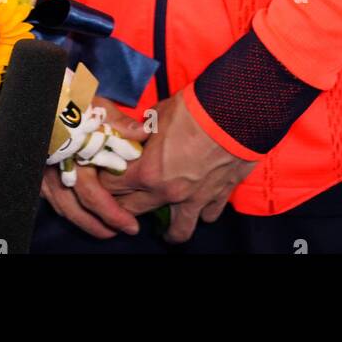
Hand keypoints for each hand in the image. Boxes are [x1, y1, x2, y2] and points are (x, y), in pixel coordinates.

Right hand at [39, 95, 151, 238]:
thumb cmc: (70, 101)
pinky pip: (55, 200)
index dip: (111, 213)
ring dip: (86, 222)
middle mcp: (55, 170)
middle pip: (76, 208)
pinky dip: (71, 211)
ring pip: (64, 208)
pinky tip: (85, 214)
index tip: (131, 224)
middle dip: (101, 225)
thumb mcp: (96, 107)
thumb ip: (119, 123)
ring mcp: (43, 174)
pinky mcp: (38, 175)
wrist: (42, 99)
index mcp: (71, 155)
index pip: (91, 194)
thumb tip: (144, 133)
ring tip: (108, 230)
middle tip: (126, 230)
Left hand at [96, 90, 256, 243]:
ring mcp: (194, 199)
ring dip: (168, 228)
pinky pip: (208, 216)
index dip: (107, 180)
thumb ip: (144, 129)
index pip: (112, 188)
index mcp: (147, 171)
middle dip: (124, 206)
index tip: (109, 175)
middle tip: (127, 196)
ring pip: (177, 232)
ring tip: (165, 222)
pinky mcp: (218, 197)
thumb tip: (138, 132)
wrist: (233, 112)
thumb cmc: (193, 109)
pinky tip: (200, 202)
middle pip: (134, 213)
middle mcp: (167, 192)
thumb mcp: (159, 113)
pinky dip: (202, 212)